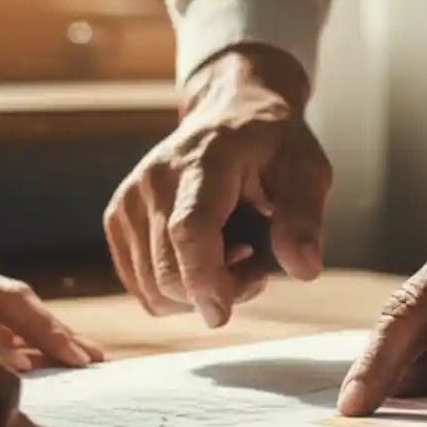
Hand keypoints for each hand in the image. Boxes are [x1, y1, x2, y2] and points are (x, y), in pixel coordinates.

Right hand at [104, 46, 331, 326]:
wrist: (230, 111)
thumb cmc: (272, 144)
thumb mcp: (308, 170)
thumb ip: (304, 218)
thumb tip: (304, 270)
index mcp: (205, 160)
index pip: (189, 229)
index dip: (203, 278)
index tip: (221, 314)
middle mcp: (155, 179)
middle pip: (168, 270)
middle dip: (216, 292)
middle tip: (255, 271)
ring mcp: (129, 199)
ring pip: (152, 286)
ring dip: (198, 293)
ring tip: (234, 259)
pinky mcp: (118, 218)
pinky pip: (142, 284)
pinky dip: (176, 289)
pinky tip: (206, 259)